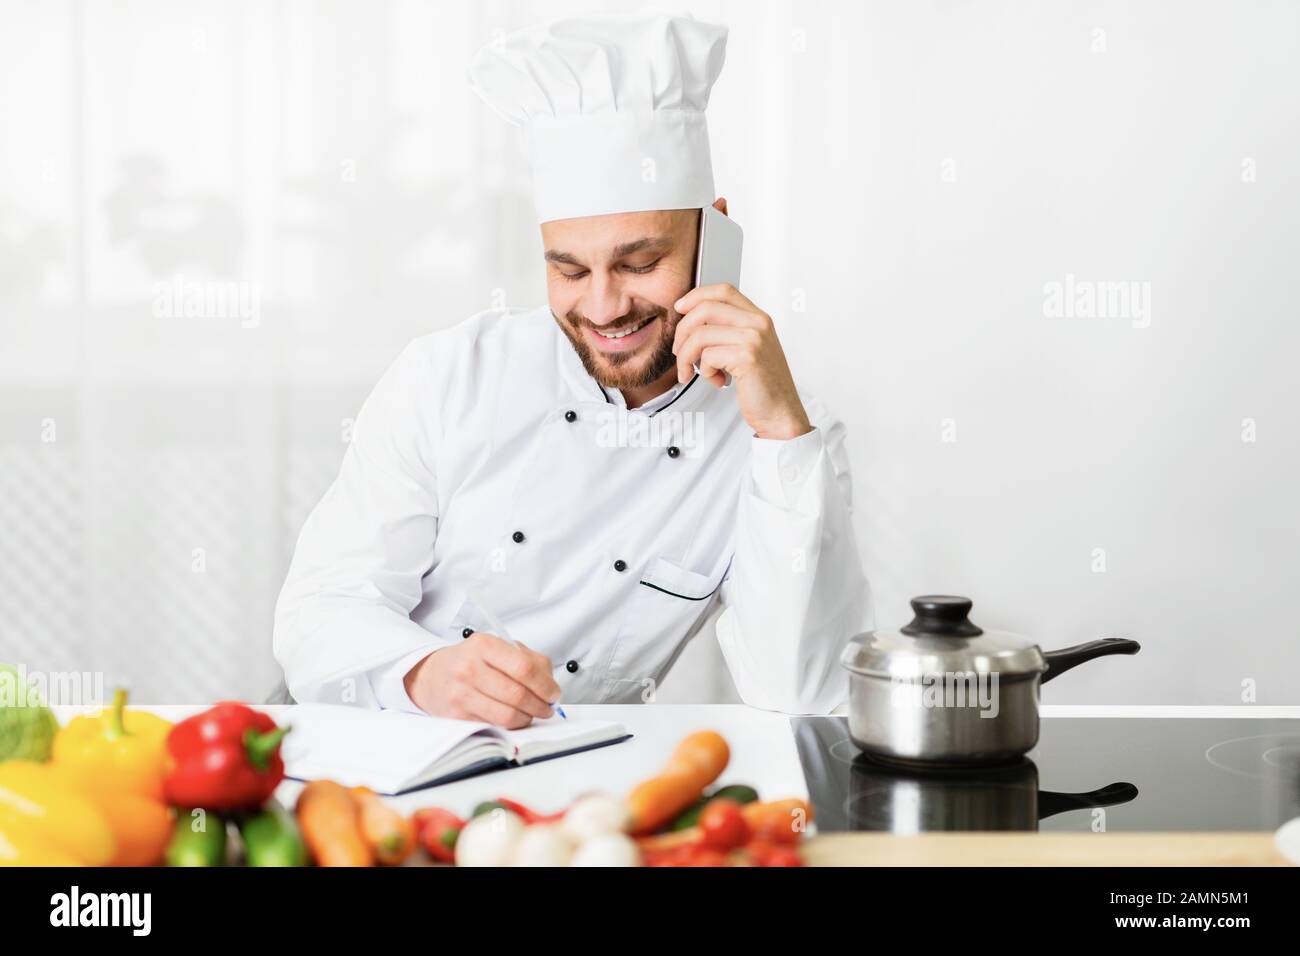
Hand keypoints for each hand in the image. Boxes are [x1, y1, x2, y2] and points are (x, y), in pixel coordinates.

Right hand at [402, 633, 561, 728]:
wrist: (431, 675)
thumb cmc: (471, 661)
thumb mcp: (496, 648)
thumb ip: (528, 659)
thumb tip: (550, 684)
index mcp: (484, 645)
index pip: (524, 667)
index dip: (545, 684)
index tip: (554, 693)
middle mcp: (469, 668)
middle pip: (518, 694)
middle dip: (540, 705)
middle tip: (547, 708)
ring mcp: (461, 693)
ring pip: (508, 714)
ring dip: (528, 718)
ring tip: (533, 714)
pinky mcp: (457, 716)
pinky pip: (494, 726)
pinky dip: (511, 725)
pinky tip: (514, 718)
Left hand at [672, 284, 812, 440]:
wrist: (781, 413)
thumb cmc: (763, 385)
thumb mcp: (747, 349)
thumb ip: (727, 331)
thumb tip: (690, 320)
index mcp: (759, 318)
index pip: (723, 291)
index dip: (696, 296)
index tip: (680, 308)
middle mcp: (758, 324)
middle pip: (705, 309)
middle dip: (682, 331)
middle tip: (679, 352)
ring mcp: (754, 338)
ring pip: (699, 334)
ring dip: (686, 356)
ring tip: (691, 371)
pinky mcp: (746, 357)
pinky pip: (707, 356)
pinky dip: (703, 371)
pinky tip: (716, 380)